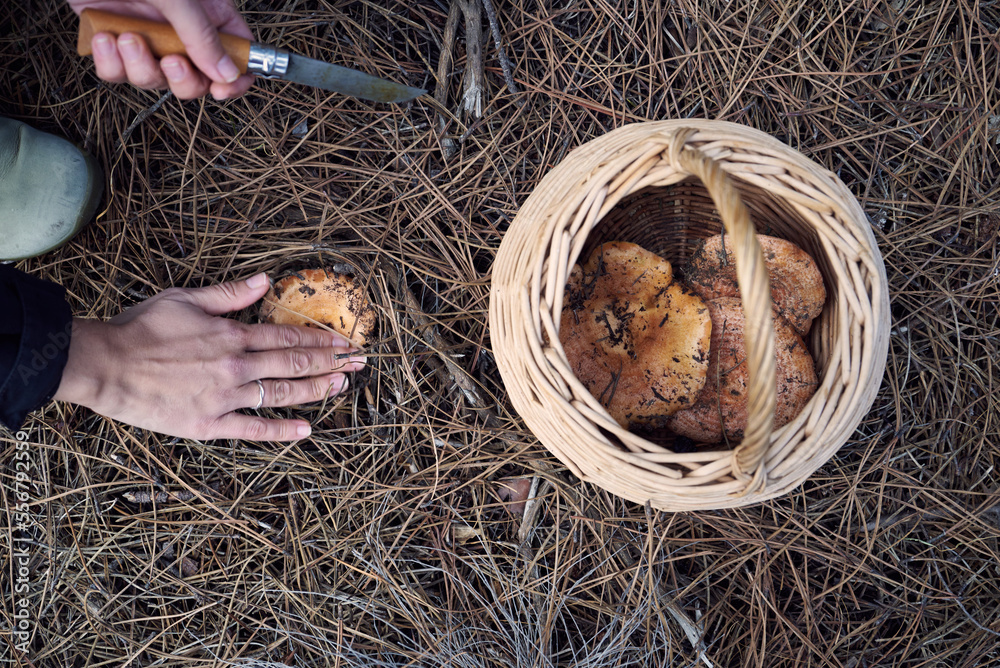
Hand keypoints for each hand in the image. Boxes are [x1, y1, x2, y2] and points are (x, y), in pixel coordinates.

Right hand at [54, 274, 366, 440]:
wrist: (104, 365)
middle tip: (359, 363)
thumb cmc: (141, 329)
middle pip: (295, 365)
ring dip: (317, 391)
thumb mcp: (185, 299)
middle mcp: (237, 366)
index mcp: (233, 335)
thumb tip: (265, 279)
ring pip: (283, 395)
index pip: (289, 338)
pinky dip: (282, 431)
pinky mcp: (210, 424)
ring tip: (342, 386)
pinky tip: (306, 430)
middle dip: (331, 363)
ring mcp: (226, 397)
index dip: (321, 340)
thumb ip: (230, 293)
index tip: (344, 342)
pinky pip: (253, 429)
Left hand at [68, 0, 254, 98]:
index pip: (238, 53)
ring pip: (156, 80)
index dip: (235, 78)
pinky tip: (103, 36)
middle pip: (199, 79)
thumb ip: (202, 36)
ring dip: (140, 67)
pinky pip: (118, 73)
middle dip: (183, 80)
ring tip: (126, 38)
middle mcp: (181, 29)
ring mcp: (148, 37)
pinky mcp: (115, 42)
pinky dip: (110, 63)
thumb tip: (227, 74)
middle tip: (171, 63)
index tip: (221, 89)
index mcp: (209, 12)